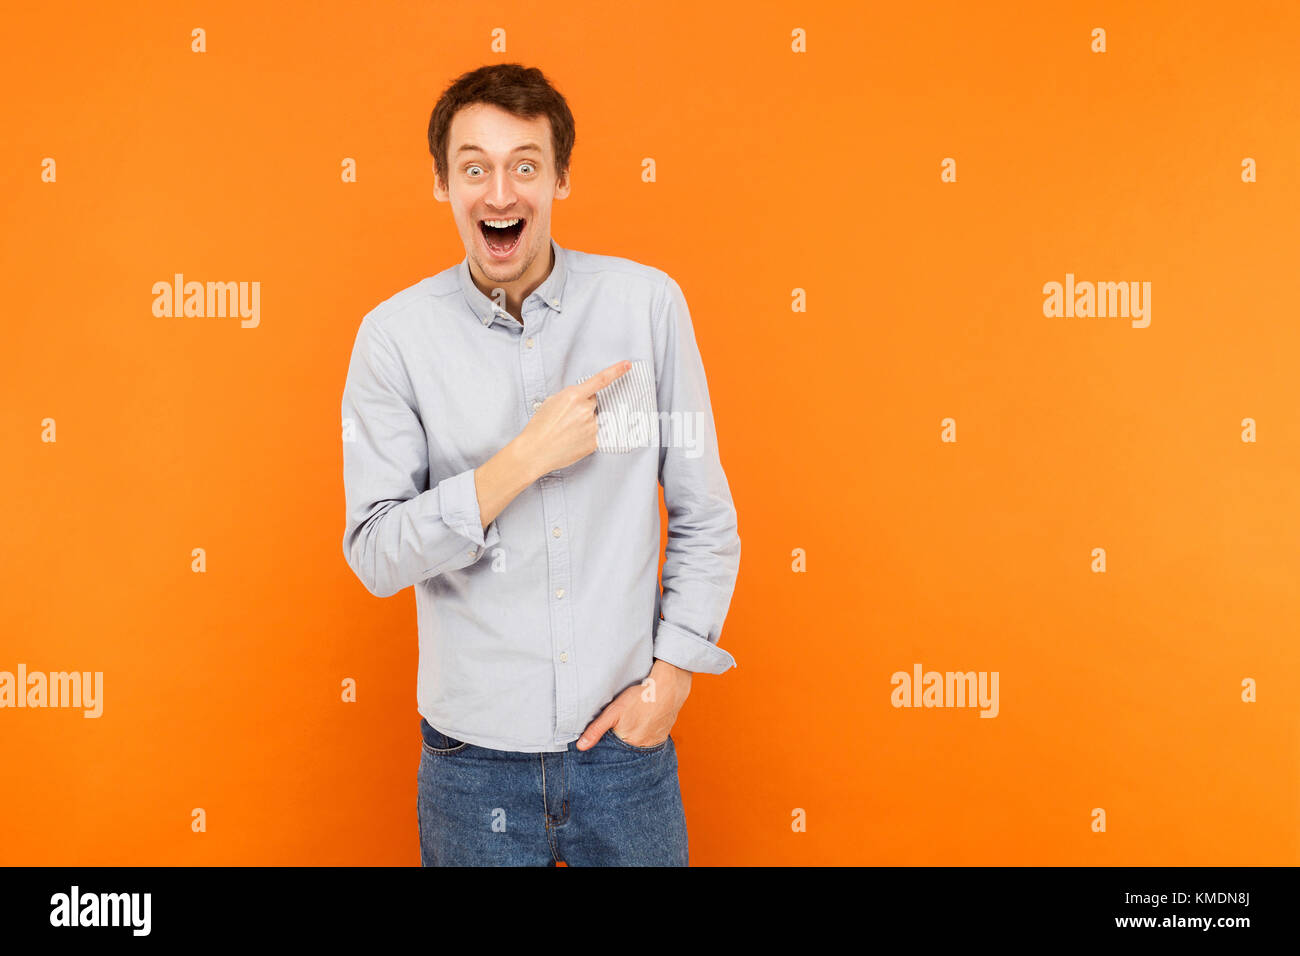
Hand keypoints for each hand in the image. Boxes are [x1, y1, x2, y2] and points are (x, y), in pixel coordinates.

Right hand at [515, 360, 630, 477]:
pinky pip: (595, 433)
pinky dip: (586, 435)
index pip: (600, 380)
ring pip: (595, 419)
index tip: (627, 365)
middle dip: (584, 407)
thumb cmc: (539, 426)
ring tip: (567, 431)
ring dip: (585, 422)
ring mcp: (592, 427)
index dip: (616, 371)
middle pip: (594, 402)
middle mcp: (586, 410)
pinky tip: (572, 440)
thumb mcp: (552, 402)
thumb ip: (571, 396)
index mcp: (574, 396)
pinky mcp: (594, 442)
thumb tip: (583, 398)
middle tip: (568, 418)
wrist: (535, 451)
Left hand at [576, 659, 691, 750]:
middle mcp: (642, 748)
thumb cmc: (639, 697)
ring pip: (637, 748)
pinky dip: (644, 737)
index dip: (608, 747)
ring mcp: (654, 744)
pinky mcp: (662, 738)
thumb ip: (596, 730)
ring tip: (632, 725)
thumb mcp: (613, 712)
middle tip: (622, 727)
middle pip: (625, 752)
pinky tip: (642, 726)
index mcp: (628, 744)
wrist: (668, 689)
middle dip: (620, 745)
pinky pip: (649, 743)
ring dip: (632, 741)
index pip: (612, 754)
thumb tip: (581, 747)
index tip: (607, 739)